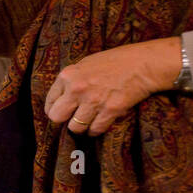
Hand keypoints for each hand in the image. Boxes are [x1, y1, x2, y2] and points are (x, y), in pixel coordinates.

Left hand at [44, 37, 180, 135]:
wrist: (143, 64)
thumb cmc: (115, 61)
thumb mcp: (86, 64)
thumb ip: (72, 80)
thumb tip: (61, 97)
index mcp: (67, 75)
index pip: (49, 101)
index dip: (54, 109)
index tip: (61, 113)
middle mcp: (76, 89)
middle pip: (56, 117)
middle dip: (64, 120)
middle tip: (72, 119)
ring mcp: (93, 100)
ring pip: (75, 128)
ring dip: (81, 128)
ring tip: (87, 123)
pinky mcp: (110, 110)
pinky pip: (95, 129)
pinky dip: (95, 130)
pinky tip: (98, 126)